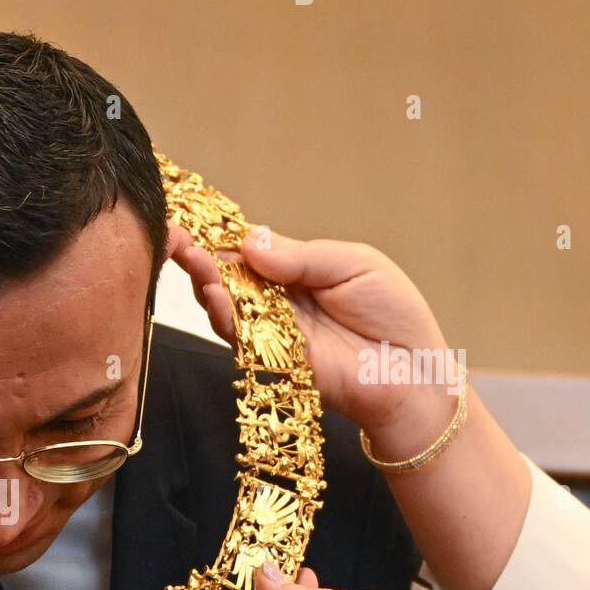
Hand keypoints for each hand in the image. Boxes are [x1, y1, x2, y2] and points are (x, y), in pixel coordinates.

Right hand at [166, 225, 463, 459]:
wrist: (409, 370)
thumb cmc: (392, 314)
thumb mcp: (353, 264)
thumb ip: (301, 255)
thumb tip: (250, 242)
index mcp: (294, 268)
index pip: (250, 247)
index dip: (223, 234)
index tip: (196, 219)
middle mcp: (274, 297)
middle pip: (228, 274)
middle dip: (203, 255)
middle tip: (179, 238)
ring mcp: (267, 328)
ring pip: (225, 303)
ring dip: (206, 281)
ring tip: (193, 260)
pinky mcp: (267, 358)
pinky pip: (237, 335)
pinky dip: (223, 315)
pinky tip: (215, 294)